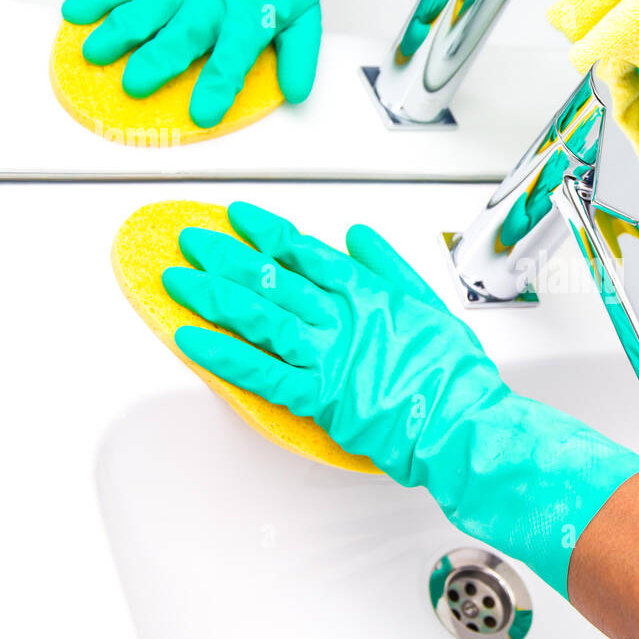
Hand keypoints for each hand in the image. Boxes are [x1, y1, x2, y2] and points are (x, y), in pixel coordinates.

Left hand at [162, 203, 638, 595]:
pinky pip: (258, 371)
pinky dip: (221, 355)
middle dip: (226, 255)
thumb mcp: (429, 305)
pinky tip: (190, 338)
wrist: (460, 421)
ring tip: (178, 278)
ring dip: (213, 295)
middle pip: (273, 278)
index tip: (239, 217)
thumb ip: (389, 267)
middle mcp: (341, 318)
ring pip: (259, 317)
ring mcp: (327, 356)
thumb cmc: (452, 373)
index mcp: (368, 293)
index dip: (268, 233)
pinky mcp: (317, 397)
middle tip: (191, 238)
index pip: (307, 253)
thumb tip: (356, 236)